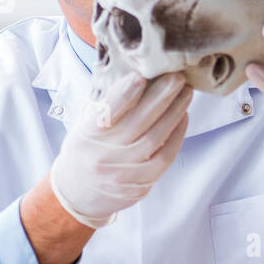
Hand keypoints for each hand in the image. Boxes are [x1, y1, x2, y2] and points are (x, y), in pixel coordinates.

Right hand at [49, 71, 192, 228]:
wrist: (77, 192)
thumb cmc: (86, 148)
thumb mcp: (85, 124)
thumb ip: (105, 103)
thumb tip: (133, 71)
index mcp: (86, 135)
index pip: (105, 114)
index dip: (124, 95)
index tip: (140, 76)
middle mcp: (103, 156)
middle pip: (138, 123)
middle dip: (161, 98)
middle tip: (177, 78)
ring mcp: (122, 173)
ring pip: (155, 139)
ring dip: (174, 113)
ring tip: (185, 93)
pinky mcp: (139, 185)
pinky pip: (164, 157)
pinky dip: (177, 135)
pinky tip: (183, 117)